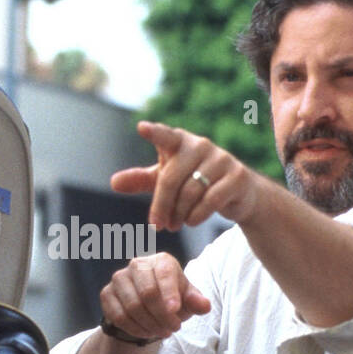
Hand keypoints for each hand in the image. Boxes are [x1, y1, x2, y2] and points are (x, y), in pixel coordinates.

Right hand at [99, 252, 210, 340]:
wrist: (148, 308)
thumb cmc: (172, 299)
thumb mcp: (188, 301)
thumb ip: (196, 302)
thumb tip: (204, 306)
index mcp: (161, 261)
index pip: (164, 274)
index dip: (169, 293)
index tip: (175, 311)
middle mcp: (137, 265)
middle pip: (147, 292)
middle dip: (162, 316)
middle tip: (174, 329)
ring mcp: (119, 278)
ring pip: (133, 306)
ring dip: (150, 325)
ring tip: (163, 332)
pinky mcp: (107, 294)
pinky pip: (119, 315)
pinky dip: (135, 328)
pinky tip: (146, 333)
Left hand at [112, 121, 264, 230]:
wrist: (238, 192)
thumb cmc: (194, 181)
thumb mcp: (165, 179)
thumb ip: (141, 180)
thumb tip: (114, 183)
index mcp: (180, 142)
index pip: (165, 136)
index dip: (155, 133)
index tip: (141, 128)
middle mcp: (201, 145)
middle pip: (171, 179)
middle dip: (161, 206)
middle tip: (156, 225)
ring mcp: (221, 159)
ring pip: (190, 192)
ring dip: (178, 214)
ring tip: (175, 225)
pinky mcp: (236, 177)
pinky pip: (210, 201)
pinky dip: (196, 215)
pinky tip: (191, 221)